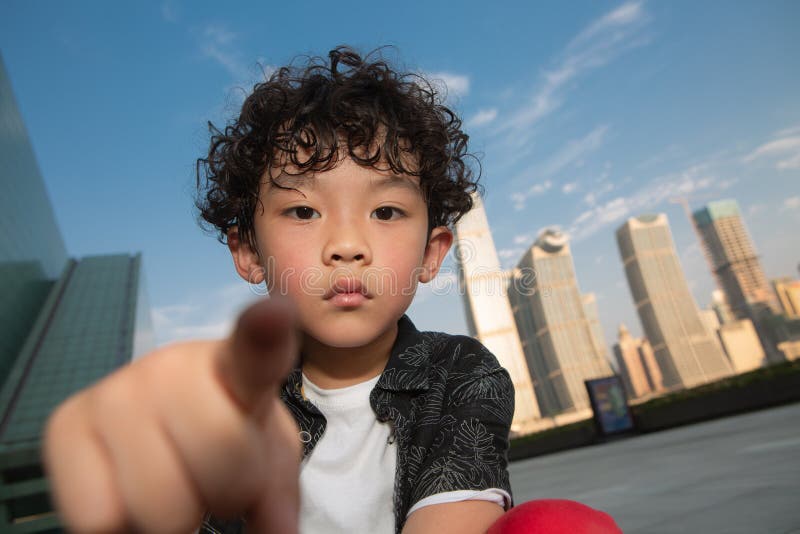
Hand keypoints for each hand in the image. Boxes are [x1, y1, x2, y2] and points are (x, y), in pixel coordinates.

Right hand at [43, 298, 301, 532]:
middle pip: (218, 460)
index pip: (255, 348)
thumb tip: (275, 531)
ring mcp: (114, 389)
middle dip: (225, 493)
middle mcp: (172, 366)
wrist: (166, 429)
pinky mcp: (64, 424)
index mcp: (237, 366)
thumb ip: (277, 491)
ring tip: (173, 485)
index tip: (275, 316)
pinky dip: (120, 527)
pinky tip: (130, 491)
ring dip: (173, 518)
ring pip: (158, 506)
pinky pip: (98, 518)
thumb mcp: (265, 462)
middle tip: (212, 478)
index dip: (266, 333)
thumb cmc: (228, 441)